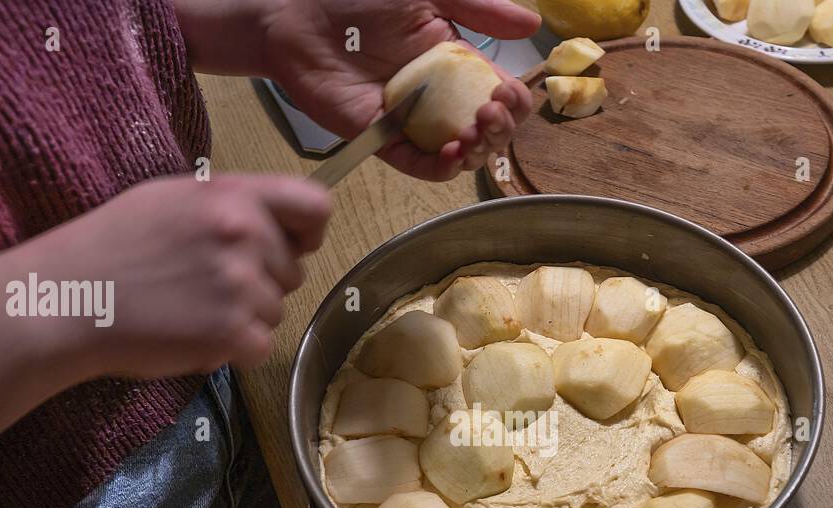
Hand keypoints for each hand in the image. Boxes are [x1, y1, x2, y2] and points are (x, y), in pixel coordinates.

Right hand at [30, 174, 330, 377]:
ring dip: (244, 318)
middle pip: (294, 270)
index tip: (294, 246)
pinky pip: (260, 347)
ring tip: (190, 308)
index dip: (309, 232)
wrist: (67, 299)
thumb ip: (232, 206)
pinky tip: (191, 334)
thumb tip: (283, 227)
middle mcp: (243, 234)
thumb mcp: (173, 198)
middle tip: (206, 285)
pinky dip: (232, 351)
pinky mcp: (232, 331)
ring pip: (276, 312)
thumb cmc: (113, 247)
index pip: (315, 206)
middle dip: (262, 282)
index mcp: (232, 195)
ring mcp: (240, 285)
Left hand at [263, 0, 539, 179]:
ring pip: (460, 154)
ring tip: (471, 132)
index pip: (501, 96)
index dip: (513, 103)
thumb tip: (533, 26)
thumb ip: (480, 10)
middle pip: (488, 131)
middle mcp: (439, 98)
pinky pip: (420, 165)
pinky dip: (443, 167)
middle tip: (489, 113)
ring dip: (477, 150)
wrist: (299, 15)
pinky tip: (452, 152)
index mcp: (456, 64)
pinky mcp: (384, 140)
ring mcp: (414, 122)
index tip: (506, 94)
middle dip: (500, 129)